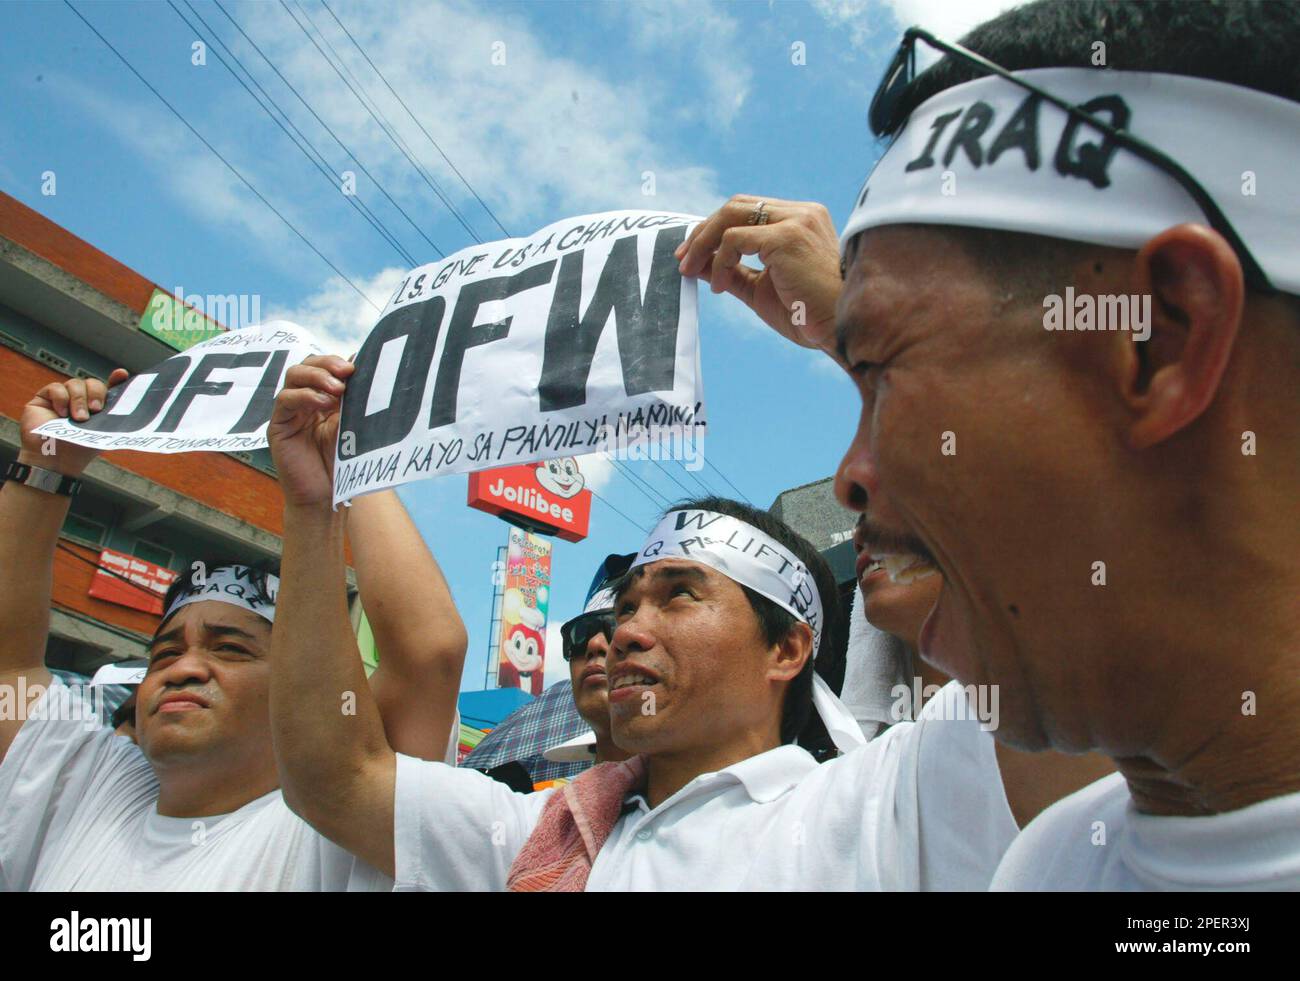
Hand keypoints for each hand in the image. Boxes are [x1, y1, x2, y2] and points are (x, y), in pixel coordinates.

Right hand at [18, 369, 129, 476]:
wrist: (56, 459)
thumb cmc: (80, 448)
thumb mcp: (103, 432)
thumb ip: (115, 417)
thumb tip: (134, 406)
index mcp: (97, 406)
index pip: (108, 387)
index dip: (116, 379)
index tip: (122, 374)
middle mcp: (81, 399)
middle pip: (92, 383)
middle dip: (96, 393)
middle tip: (96, 409)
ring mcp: (63, 397)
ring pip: (75, 383)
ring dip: (79, 400)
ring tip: (78, 419)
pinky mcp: (45, 398)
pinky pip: (56, 388)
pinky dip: (61, 399)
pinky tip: (61, 414)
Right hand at [268, 355, 353, 507]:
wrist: (326, 497)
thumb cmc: (342, 464)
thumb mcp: (353, 426)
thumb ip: (355, 401)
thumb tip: (367, 368)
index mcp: (323, 397)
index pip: (324, 367)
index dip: (337, 362)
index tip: (358, 365)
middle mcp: (303, 401)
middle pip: (306, 365)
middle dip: (327, 364)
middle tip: (347, 371)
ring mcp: (289, 412)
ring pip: (293, 376)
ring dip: (317, 376)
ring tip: (338, 388)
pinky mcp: (278, 426)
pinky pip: (285, 400)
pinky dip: (304, 396)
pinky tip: (323, 403)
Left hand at [675, 194, 841, 351]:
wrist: (839, 329)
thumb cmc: (807, 314)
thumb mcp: (759, 288)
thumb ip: (731, 271)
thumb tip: (697, 263)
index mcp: (800, 220)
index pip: (747, 211)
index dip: (714, 229)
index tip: (692, 256)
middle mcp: (801, 213)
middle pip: (735, 206)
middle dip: (702, 232)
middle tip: (683, 261)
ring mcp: (796, 220)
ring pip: (731, 215)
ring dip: (703, 244)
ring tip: (693, 271)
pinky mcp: (788, 237)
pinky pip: (735, 239)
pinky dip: (720, 262)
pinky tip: (721, 286)